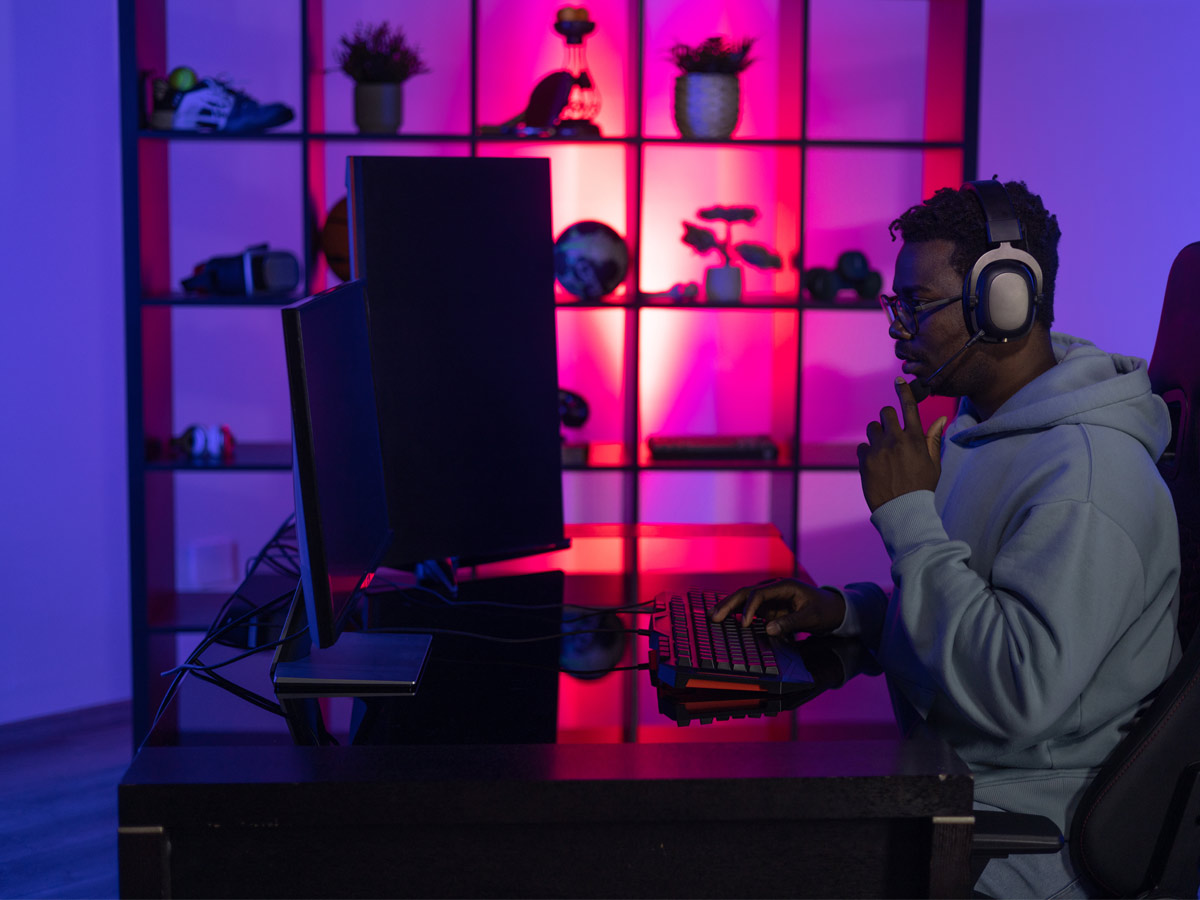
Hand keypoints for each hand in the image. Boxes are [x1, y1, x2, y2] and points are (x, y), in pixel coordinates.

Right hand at [710, 578, 845, 637]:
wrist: (834, 609)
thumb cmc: (824, 610)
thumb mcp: (811, 617)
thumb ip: (790, 623)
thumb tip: (768, 629)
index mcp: (784, 586)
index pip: (759, 593)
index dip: (749, 608)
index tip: (742, 624)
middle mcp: (774, 588)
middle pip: (746, 593)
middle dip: (729, 604)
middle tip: (714, 616)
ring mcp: (771, 598)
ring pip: (745, 600)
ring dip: (729, 607)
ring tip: (712, 616)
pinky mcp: (770, 607)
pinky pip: (750, 609)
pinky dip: (737, 614)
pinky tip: (725, 620)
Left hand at [857, 378, 947, 511]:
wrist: (903, 509)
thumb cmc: (922, 487)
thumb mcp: (934, 463)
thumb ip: (934, 439)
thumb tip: (941, 417)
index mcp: (915, 439)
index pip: (908, 406)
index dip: (903, 391)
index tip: (898, 380)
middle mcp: (896, 440)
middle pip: (886, 412)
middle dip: (888, 419)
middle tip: (892, 432)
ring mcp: (878, 449)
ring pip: (872, 427)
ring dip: (877, 435)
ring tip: (884, 452)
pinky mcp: (864, 460)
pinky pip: (862, 446)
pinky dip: (867, 453)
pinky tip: (876, 466)